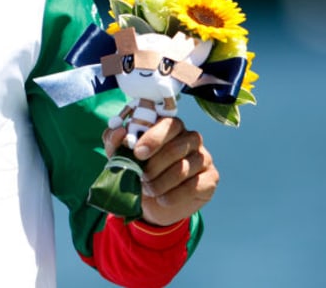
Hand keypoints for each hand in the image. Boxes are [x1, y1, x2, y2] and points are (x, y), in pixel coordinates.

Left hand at [103, 117, 217, 225]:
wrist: (153, 201)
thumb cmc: (138, 169)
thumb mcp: (120, 155)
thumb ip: (114, 140)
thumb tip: (118, 131)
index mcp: (170, 126)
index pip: (168, 125)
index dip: (153, 138)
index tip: (138, 153)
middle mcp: (191, 138)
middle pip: (176, 148)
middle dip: (153, 167)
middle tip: (141, 177)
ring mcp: (204, 158)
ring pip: (183, 169)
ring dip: (160, 183)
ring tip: (149, 189)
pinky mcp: (211, 178)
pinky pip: (194, 186)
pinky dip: (173, 196)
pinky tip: (162, 199)